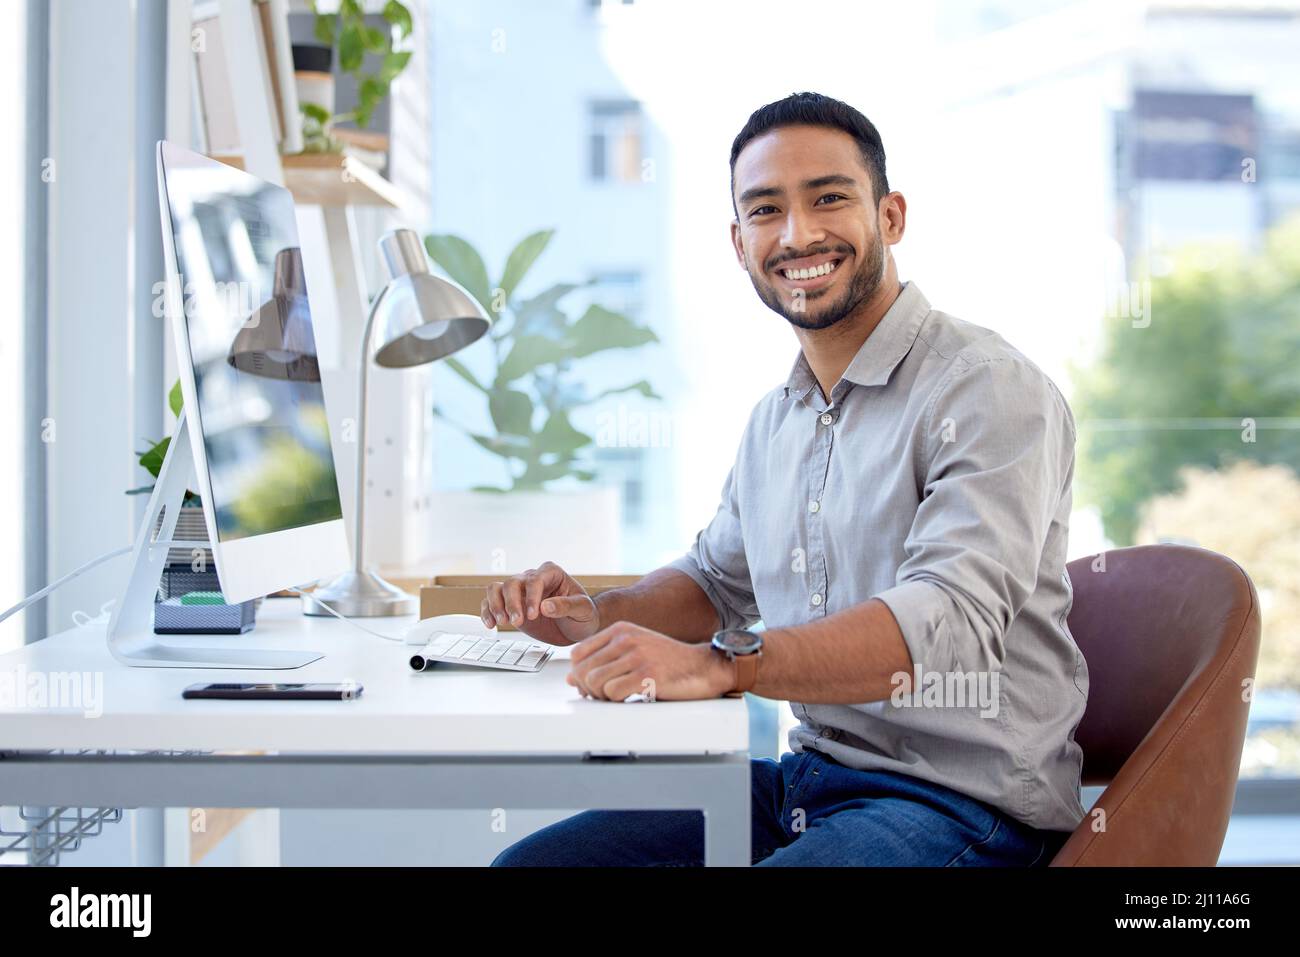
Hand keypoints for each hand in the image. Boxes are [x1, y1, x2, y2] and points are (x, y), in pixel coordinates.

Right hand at [482, 561, 599, 645]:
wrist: (577, 627)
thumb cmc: (583, 614)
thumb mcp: (582, 610)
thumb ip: (565, 606)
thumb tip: (545, 606)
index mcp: (552, 573)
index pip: (535, 580)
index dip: (531, 597)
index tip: (534, 615)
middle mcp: (533, 578)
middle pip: (512, 583)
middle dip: (512, 603)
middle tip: (517, 622)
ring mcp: (520, 591)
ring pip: (497, 589)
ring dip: (496, 605)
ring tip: (502, 622)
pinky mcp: (511, 605)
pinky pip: (492, 601)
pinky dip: (488, 611)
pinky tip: (490, 624)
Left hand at [567, 622, 735, 700]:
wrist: (702, 667)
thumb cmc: (667, 662)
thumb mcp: (634, 651)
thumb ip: (603, 660)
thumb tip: (571, 679)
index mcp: (620, 629)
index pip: (578, 654)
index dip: (579, 674)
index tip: (592, 685)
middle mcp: (626, 639)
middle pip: (583, 670)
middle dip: (588, 690)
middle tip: (603, 697)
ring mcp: (637, 656)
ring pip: (594, 682)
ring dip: (602, 697)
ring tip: (618, 697)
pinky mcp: (647, 675)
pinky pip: (612, 693)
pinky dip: (617, 701)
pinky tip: (629, 698)